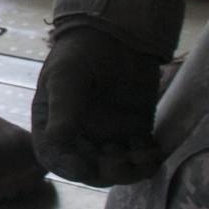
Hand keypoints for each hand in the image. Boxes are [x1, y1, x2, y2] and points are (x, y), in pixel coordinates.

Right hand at [30, 25, 165, 185]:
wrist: (119, 36)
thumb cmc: (82, 52)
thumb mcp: (67, 77)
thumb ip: (64, 107)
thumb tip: (57, 138)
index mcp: (53, 123)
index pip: (55, 156)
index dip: (68, 167)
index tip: (83, 169)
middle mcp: (79, 135)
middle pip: (89, 169)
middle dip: (106, 172)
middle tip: (120, 163)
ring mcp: (108, 136)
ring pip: (117, 168)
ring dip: (130, 171)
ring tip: (143, 157)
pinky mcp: (135, 132)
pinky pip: (141, 156)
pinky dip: (149, 160)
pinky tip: (155, 151)